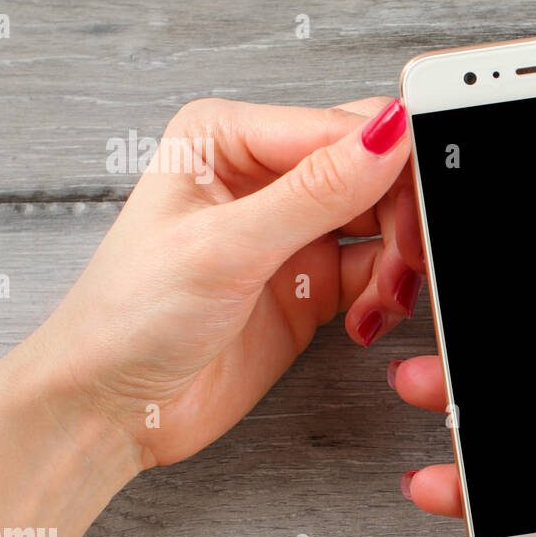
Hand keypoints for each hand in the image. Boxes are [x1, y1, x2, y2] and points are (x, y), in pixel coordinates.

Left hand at [33, 96, 420, 466]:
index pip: (341, 127)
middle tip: (408, 262)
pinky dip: (385, 296)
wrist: (113, 408)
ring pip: (386, 221)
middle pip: (375, 170)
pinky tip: (365, 319)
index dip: (390, 166)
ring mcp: (292, 230)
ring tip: (382, 299)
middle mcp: (264, 175)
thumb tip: (386, 137)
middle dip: (402, 217)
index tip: (422, 206)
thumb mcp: (226, 247)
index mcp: (229, 137)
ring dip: (400, 262)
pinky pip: (379, 271)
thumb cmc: (130, 317)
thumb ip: (315, 191)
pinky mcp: (313, 281)